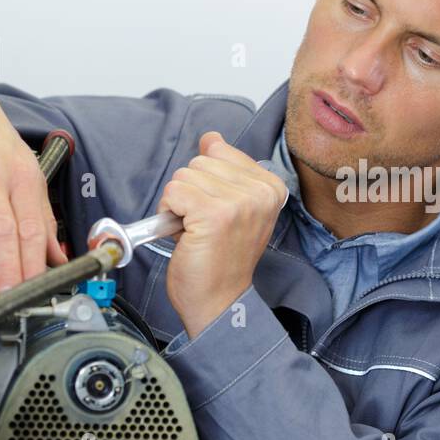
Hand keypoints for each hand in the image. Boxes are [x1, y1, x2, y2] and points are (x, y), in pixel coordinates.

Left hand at [159, 131, 288, 338]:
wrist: (219, 301)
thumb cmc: (222, 260)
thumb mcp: (233, 208)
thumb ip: (225, 171)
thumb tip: (211, 138)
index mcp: (270, 187)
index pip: (220, 152)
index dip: (207, 182)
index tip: (217, 211)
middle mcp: (260, 192)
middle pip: (200, 162)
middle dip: (191, 192)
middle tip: (204, 225)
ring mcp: (239, 202)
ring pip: (184, 176)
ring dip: (179, 204)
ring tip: (196, 231)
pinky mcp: (214, 214)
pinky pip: (174, 192)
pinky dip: (169, 213)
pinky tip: (185, 233)